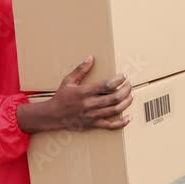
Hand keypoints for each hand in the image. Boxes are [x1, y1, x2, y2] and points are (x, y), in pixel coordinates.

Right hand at [17, 56, 132, 132]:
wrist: (53, 116)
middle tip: (129, 85)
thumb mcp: (68, 81)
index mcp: (84, 92)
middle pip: (114, 98)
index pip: (106, 85)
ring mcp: (92, 116)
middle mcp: (90, 104)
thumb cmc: (61, 96)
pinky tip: (128, 118)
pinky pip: (110, 125)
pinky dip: (121, 123)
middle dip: (125, 90)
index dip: (118, 80)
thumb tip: (91, 58)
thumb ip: (81, 70)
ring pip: (114, 110)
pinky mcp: (93, 124)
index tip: (123, 76)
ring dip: (126, 103)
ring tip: (131, 96)